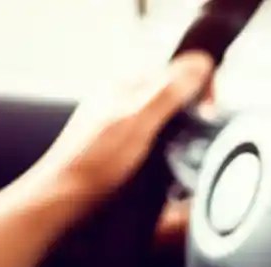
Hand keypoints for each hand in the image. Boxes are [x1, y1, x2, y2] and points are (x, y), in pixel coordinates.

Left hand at [0, 53, 211, 266]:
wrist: (61, 199)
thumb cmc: (94, 164)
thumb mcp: (138, 123)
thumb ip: (168, 92)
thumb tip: (200, 63)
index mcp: (126, 85)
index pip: (176, 68)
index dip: (200, 84)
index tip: (210, 109)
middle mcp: (120, 98)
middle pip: (171, 90)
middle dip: (193, 106)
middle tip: (201, 131)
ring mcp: (117, 121)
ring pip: (163, 114)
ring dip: (181, 127)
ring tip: (187, 148)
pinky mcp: (116, 145)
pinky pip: (151, 134)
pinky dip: (166, 145)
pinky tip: (166, 162)